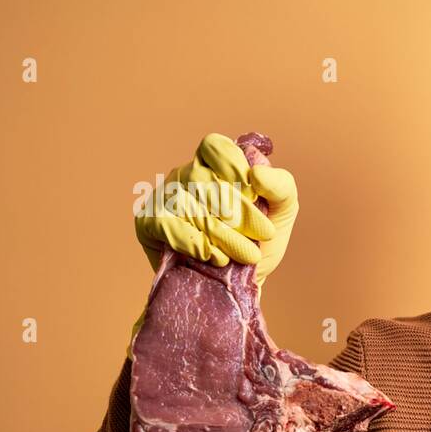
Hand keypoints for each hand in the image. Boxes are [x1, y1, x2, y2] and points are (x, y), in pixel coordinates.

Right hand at [128, 133, 298, 357]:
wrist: (239, 285)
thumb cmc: (260, 242)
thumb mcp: (282, 212)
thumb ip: (281, 186)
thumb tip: (256, 173)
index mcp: (215, 165)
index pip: (213, 146)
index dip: (232, 165)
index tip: (254, 192)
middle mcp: (186, 176)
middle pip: (203, 178)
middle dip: (239, 210)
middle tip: (263, 235)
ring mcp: (164, 198)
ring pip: (186, 203)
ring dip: (221, 232)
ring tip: (244, 255)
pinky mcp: (148, 223)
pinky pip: (164, 223)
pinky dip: (191, 239)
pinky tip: (210, 255)